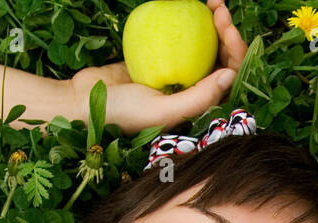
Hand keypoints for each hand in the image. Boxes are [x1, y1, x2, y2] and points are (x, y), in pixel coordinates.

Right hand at [66, 0, 248, 134]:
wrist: (81, 102)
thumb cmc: (121, 115)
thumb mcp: (162, 110)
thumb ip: (199, 98)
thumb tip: (230, 75)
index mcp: (201, 107)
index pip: (231, 79)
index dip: (236, 52)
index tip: (226, 27)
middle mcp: (194, 90)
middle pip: (221, 57)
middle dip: (226, 31)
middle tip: (218, 7)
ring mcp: (178, 73)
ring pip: (204, 45)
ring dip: (210, 23)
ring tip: (209, 1)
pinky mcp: (161, 58)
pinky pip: (180, 37)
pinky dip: (186, 21)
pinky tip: (184, 4)